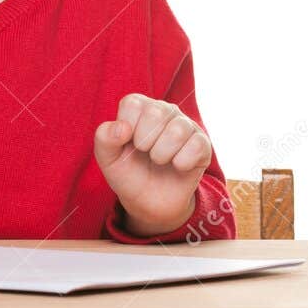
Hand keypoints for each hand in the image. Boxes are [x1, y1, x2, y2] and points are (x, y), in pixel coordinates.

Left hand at [94, 93, 212, 236]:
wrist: (149, 203)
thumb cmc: (128, 174)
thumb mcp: (108, 159)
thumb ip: (104, 138)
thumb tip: (122, 127)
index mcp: (140, 108)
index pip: (133, 103)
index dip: (128, 128)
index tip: (129, 143)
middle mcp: (165, 110)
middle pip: (156, 113)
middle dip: (145, 142)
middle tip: (145, 154)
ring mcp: (186, 126)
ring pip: (177, 130)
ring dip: (162, 154)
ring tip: (159, 161)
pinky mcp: (202, 143)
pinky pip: (196, 146)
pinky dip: (182, 163)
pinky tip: (177, 166)